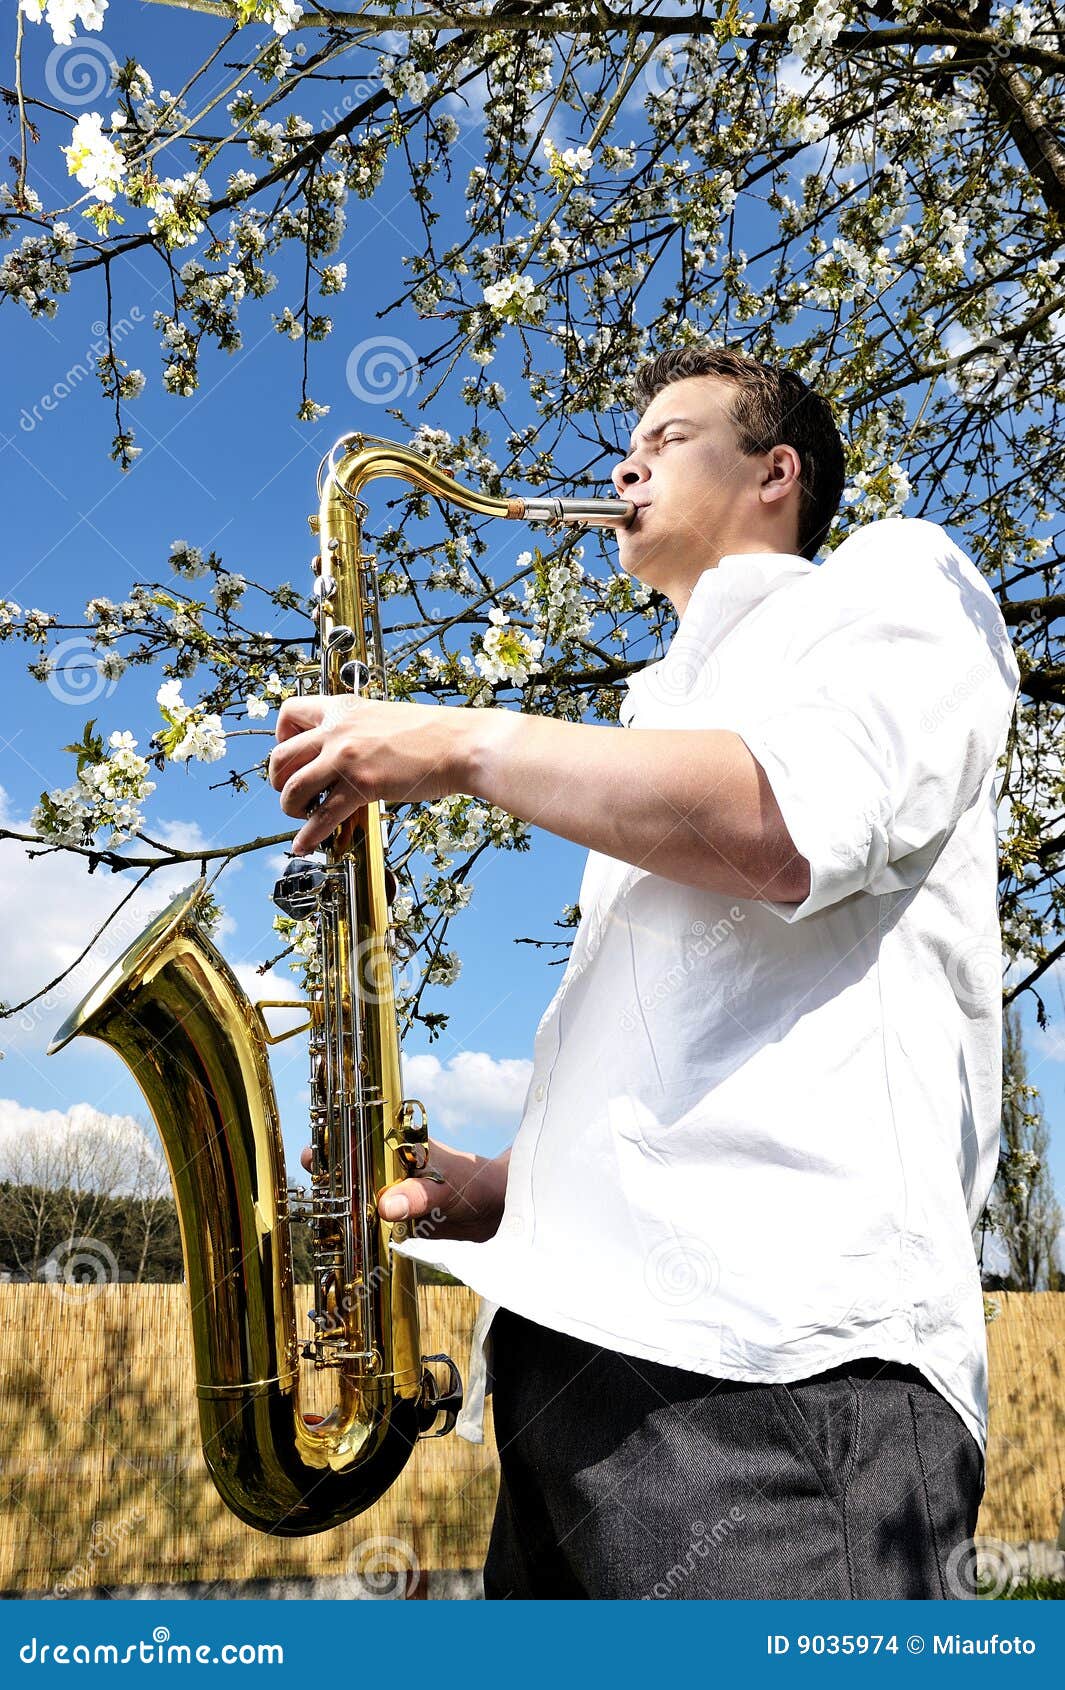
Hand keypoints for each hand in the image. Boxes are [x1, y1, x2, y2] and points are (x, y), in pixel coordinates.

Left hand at [269, 694, 478, 855]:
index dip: (281, 736)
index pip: (290, 712)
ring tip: (300, 816)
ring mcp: (346, 757)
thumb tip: (343, 755)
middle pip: (281, 756)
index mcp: (344, 708)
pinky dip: (307, 835)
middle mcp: (338, 730)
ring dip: (290, 808)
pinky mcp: (361, 785)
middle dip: (278, 780)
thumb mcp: (384, 718)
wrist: (461, 744)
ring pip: (292, 788)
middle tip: (291, 791)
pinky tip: (304, 844)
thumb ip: (358, 731)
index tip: (289, 752)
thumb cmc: (435, 733)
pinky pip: (321, 816)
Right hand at [299, 1137, 509, 1242]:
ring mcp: (385, 1199)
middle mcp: (383, 1171)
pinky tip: (340, 1254)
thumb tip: (387, 1206)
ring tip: (321, 1232)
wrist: (497, 1213)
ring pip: (351, 1205)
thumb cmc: (474, 1184)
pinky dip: (353, 1240)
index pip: (351, 1140)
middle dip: (326, 1188)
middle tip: (314, 1202)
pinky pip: (366, 1231)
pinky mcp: (391, 1227)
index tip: (311, 1158)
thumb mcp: (447, 1186)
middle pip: (343, 1175)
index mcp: (393, 1147)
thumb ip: (420, 1194)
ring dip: (336, 1217)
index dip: (328, 1147)